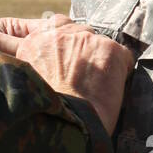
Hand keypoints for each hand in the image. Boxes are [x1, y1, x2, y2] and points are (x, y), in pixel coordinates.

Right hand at [16, 16, 134, 135]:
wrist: (64, 126)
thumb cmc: (45, 116)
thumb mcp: (30, 83)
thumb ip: (40, 66)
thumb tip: (54, 69)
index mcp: (34, 42)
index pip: (56, 25)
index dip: (68, 43)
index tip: (72, 60)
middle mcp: (58, 34)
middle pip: (82, 32)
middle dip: (86, 51)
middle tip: (86, 76)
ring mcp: (84, 39)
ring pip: (102, 44)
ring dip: (102, 62)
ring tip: (98, 87)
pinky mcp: (108, 48)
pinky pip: (123, 56)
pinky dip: (121, 72)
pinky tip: (112, 89)